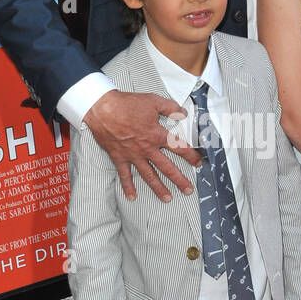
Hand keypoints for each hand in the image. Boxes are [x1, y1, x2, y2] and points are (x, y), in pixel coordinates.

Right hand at [84, 89, 200, 200]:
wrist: (102, 108)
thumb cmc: (126, 104)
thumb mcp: (153, 101)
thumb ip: (170, 108)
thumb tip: (183, 113)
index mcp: (157, 135)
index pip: (179, 148)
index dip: (191, 156)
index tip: (198, 163)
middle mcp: (147, 149)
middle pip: (167, 168)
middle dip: (179, 180)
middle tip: (188, 190)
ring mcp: (133, 155)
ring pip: (149, 176)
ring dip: (159, 188)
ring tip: (167, 198)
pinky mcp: (119, 158)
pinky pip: (125, 175)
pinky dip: (128, 187)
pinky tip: (132, 197)